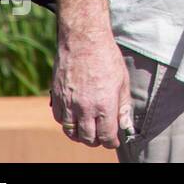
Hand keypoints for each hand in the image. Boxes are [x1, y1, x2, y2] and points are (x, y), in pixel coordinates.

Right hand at [50, 28, 132, 148]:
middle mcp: (84, 108)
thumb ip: (124, 106)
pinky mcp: (56, 97)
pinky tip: (75, 118)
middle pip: (88, 138)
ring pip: (71, 132)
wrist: (83, 41)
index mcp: (104, 104)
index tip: (114, 141)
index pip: (107, 135)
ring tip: (89, 131)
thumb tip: (126, 125)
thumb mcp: (123, 81)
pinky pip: (59, 119)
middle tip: (102, 137)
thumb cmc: (107, 58)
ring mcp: (68, 103)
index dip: (112, 142)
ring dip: (80, 135)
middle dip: (97, 141)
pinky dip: (67, 123)